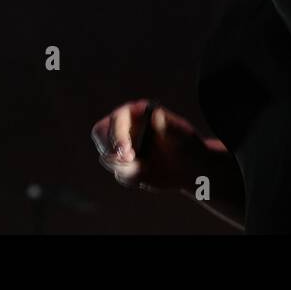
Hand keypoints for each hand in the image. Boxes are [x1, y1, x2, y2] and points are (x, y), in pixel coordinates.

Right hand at [90, 99, 221, 193]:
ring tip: (146, 168)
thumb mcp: (182, 135)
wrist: (189, 168)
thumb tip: (157, 116)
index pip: (117, 119)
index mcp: (137, 112)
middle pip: (101, 133)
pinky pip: (117, 172)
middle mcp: (126, 125)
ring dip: (124, 167)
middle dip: (111, 150)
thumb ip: (169, 126)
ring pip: (107, 156)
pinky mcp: (123, 163)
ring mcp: (122, 144)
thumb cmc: (187, 145)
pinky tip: (146, 173)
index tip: (126, 152)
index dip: (117, 134)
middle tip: (130, 162)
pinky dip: (130, 177)